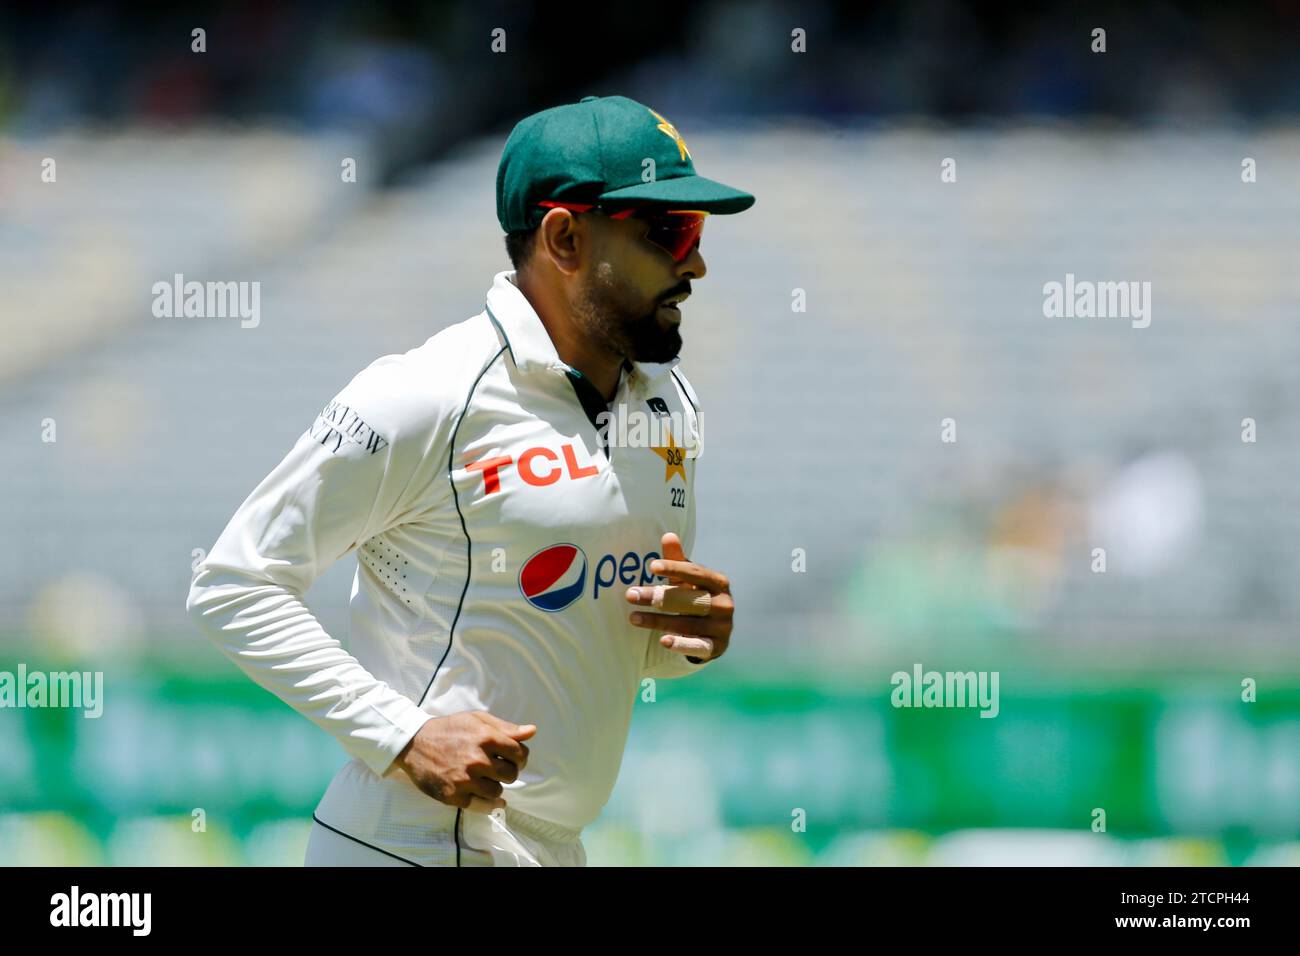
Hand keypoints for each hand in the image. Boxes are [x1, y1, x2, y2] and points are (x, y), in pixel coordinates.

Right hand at [394, 711, 534, 811]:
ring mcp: (465, 780)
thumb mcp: (476, 720)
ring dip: (495, 786)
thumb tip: (532, 731)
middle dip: (509, 772)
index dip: (520, 756)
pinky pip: (481, 806)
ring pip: (497, 792)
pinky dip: (487, 804)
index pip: (519, 753)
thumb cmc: (448, 729)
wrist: (413, 744)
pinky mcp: (453, 796)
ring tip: (485, 779)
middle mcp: (477, 760)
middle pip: (511, 775)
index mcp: (485, 738)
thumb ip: (505, 727)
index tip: (514, 758)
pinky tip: (490, 799)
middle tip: (499, 769)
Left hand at [624, 532, 732, 662]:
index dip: (674, 569)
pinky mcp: (717, 647)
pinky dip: (682, 644)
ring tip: (633, 617)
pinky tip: (663, 641)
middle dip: (658, 597)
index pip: (695, 573)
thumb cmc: (696, 596)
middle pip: (689, 599)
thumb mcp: (688, 579)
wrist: (715, 630)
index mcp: (718, 582)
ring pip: (688, 624)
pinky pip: (698, 646)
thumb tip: (668, 536)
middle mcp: (724, 604)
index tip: (652, 567)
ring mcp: (722, 627)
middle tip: (630, 594)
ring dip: (658, 621)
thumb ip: (678, 560)